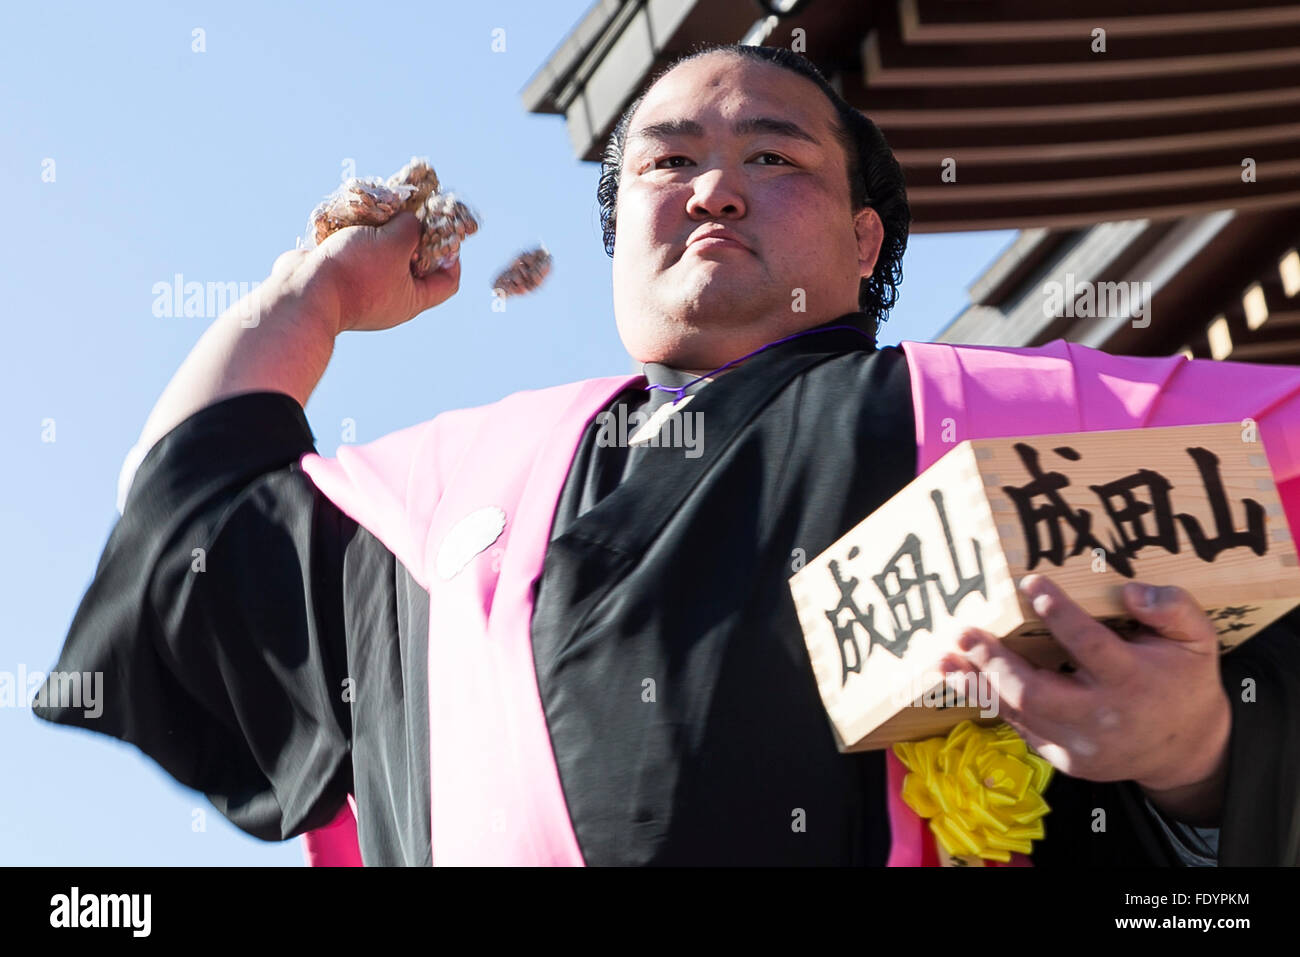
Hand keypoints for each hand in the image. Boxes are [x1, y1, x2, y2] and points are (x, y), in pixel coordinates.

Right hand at [268, 211, 461, 335]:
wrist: (302, 292)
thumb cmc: (356, 271)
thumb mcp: (396, 243)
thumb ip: (412, 228)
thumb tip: (410, 220)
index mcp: (411, 300)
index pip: (447, 281)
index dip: (452, 256)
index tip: (445, 231)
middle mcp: (390, 298)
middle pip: (414, 264)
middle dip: (414, 235)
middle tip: (413, 210)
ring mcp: (363, 288)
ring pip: (381, 254)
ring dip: (383, 230)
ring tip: (384, 207)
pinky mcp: (339, 276)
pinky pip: (356, 252)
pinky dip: (359, 234)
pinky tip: (359, 213)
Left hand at [941, 575, 1231, 824]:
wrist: (1188, 750)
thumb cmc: (1184, 683)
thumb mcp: (1197, 639)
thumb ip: (1172, 609)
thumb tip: (1130, 590)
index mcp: (1133, 681)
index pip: (1088, 644)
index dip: (1057, 613)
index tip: (1030, 584)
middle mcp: (1102, 717)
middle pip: (1034, 691)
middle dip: (994, 662)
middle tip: (965, 634)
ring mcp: (1081, 745)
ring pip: (1018, 714)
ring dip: (978, 685)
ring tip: (947, 661)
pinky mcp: (1066, 761)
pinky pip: (1022, 729)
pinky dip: (995, 705)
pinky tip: (970, 683)